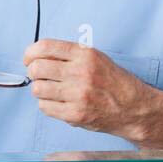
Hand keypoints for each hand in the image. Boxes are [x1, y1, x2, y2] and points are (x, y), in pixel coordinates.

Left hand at [23, 40, 152, 143]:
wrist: (133, 108)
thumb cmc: (113, 82)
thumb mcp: (96, 57)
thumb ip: (69, 54)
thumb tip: (36, 55)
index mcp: (85, 54)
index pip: (45, 47)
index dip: (30, 52)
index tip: (29, 58)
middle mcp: (81, 72)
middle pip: (37, 68)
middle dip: (33, 72)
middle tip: (39, 76)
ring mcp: (78, 95)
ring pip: (38, 89)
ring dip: (40, 89)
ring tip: (51, 90)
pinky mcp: (75, 114)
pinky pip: (45, 107)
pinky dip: (47, 105)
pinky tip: (58, 102)